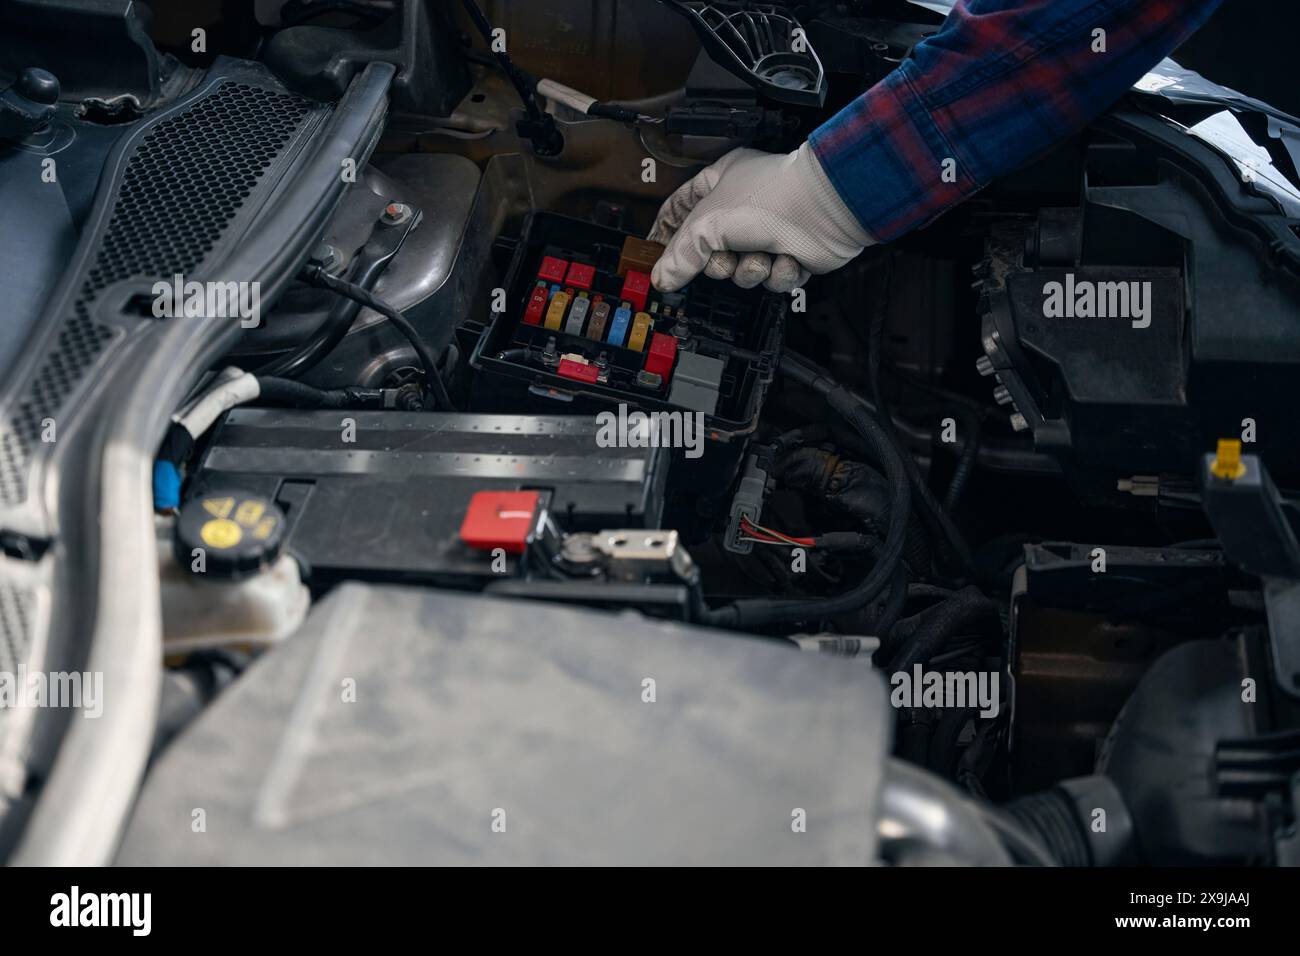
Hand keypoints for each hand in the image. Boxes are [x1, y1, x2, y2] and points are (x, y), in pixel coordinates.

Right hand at [648, 143, 874, 293]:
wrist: (827, 211)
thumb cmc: (773, 197)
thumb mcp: (710, 225)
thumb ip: (681, 255)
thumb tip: (662, 278)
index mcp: (719, 184)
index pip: (680, 209)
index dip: (666, 233)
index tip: (654, 255)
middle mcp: (743, 207)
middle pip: (710, 251)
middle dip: (720, 262)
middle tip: (726, 256)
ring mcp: (768, 231)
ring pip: (741, 271)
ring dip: (751, 269)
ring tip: (763, 255)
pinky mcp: (790, 254)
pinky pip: (770, 278)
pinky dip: (777, 273)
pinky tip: (786, 258)